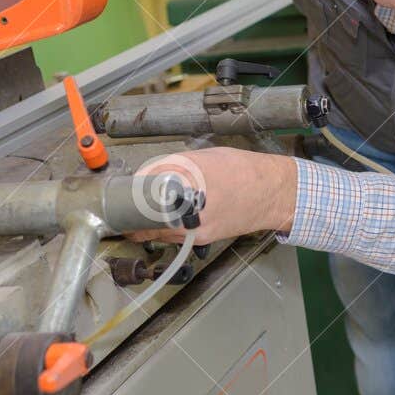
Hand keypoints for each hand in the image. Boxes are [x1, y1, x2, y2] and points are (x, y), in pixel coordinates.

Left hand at [128, 147, 296, 244]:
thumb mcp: (204, 157)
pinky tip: (164, 219)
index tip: (123, 190)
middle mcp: (192, 204)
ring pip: (156, 229)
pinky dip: (163, 229)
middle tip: (125, 206)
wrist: (271, 193)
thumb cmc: (241, 170)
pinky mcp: (201, 237)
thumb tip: (144, 177)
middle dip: (132, 211)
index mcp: (191, 176)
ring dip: (145, 223)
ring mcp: (196, 225)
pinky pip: (173, 235)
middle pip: (146, 213)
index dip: (131, 189)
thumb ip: (173, 165)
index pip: (147, 184)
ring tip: (140, 214)